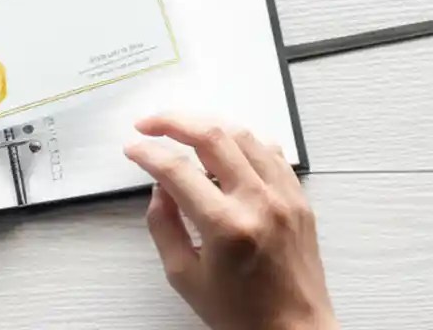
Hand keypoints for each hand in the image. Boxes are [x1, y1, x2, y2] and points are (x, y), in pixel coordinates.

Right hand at [124, 115, 335, 329]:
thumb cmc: (241, 314)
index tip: (133, 148)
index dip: (148, 153)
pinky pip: (271, 152)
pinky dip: (243, 141)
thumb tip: (160, 188)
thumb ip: (164, 226)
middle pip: (212, 136)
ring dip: (208, 125)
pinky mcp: (299, 198)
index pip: (177, 171)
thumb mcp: (184, 276)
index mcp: (227, 227)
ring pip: (243, 135)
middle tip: (150, 123)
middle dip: (174, 121)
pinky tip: (225, 146)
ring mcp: (284, 196)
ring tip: (183, 129)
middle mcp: (259, 203)